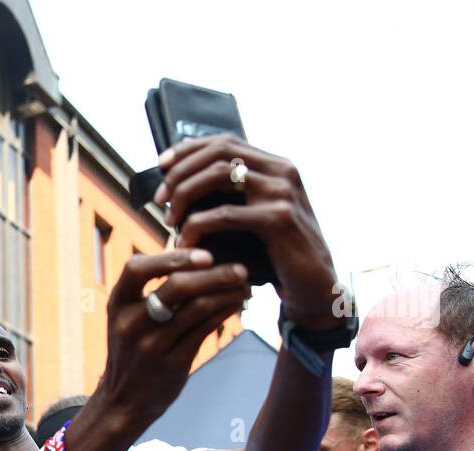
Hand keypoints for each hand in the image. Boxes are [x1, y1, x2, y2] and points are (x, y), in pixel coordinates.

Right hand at [91, 248, 249, 435]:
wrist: (123, 401)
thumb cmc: (132, 351)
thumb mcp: (127, 318)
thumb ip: (149, 290)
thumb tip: (193, 254)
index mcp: (117, 304)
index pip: (137, 268)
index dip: (171, 257)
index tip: (202, 254)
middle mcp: (130, 323)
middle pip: (174, 287)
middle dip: (213, 274)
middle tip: (240, 269)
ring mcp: (151, 345)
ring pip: (196, 309)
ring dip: (226, 293)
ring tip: (245, 286)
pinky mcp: (172, 364)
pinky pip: (204, 330)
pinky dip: (223, 313)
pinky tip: (236, 305)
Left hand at [155, 134, 339, 326]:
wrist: (313, 287)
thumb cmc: (275, 255)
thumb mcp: (252, 218)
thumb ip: (229, 198)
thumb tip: (180, 182)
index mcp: (275, 165)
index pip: (225, 141)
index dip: (188, 149)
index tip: (161, 165)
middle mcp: (281, 170)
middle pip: (218, 153)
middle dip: (181, 173)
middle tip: (160, 200)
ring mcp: (282, 192)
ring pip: (218, 176)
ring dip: (185, 196)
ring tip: (169, 221)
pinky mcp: (278, 219)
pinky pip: (224, 214)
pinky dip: (196, 226)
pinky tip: (184, 243)